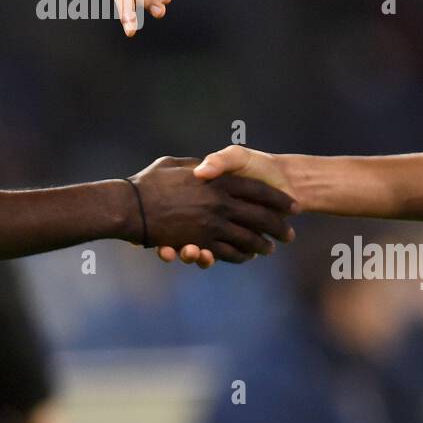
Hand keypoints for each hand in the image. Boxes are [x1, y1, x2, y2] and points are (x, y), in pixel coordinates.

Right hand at [130, 156, 296, 263]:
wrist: (129, 207)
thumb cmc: (149, 182)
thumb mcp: (175, 164)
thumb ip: (197, 166)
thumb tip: (207, 168)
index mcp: (218, 181)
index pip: (258, 191)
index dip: (279, 200)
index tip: (294, 207)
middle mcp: (220, 204)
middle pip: (260, 218)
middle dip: (279, 227)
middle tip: (291, 235)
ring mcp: (211, 226)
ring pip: (248, 239)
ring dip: (262, 246)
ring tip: (271, 249)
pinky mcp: (200, 243)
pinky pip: (227, 253)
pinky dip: (239, 256)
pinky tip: (246, 257)